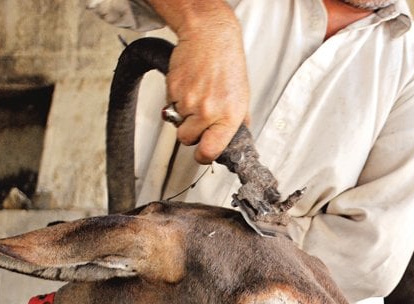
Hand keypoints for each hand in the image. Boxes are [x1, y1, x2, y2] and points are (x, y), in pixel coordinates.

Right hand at [152, 0, 249, 163]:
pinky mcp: (173, 89)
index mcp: (229, 116)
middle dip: (190, 133)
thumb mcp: (242, 98)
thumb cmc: (228, 65)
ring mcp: (188, 101)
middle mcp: (208, 111)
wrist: (210, 37)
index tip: (202, 154)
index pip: (210, 151)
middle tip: (198, 119)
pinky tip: (190, 86)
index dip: (203, 156)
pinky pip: (171, 105)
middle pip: (187, 139)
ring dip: (183, 115)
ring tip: (197, 96)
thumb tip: (232, 141)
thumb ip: (236, 123)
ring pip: (177, 123)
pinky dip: (177, 99)